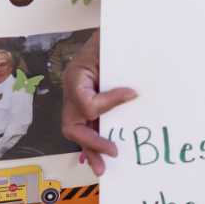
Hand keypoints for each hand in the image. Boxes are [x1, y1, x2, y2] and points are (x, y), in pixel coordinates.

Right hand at [59, 30, 136, 177]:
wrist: (103, 35)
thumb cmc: (105, 37)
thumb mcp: (107, 45)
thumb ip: (115, 63)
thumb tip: (133, 93)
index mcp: (76, 75)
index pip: (86, 102)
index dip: (109, 102)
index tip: (133, 94)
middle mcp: (72, 91)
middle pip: (71, 125)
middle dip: (90, 142)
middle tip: (113, 151)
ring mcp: (76, 100)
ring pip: (76, 132)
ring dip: (90, 151)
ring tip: (102, 169)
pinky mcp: (86, 106)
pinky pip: (85, 128)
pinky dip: (91, 145)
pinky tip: (98, 158)